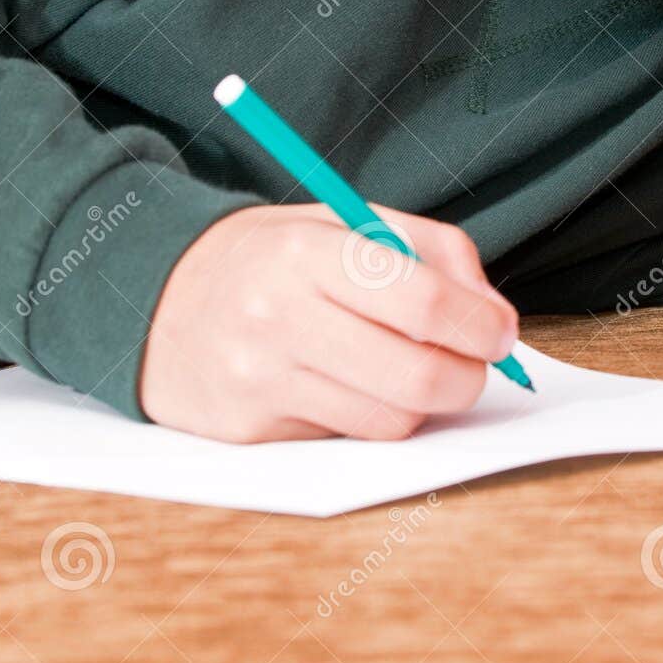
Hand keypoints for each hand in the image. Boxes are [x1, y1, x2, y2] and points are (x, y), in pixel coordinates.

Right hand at [139, 202, 517, 442]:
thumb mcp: (349, 222)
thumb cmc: (277, 257)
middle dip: (468, 378)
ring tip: (412, 368)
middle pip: (415, 378)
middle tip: (475, 364)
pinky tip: (357, 385)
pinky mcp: (251, 432)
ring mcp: (260, 382)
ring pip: (390, 421)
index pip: (420, 300)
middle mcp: (277, 319)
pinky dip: (373, 417)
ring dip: (424, 404)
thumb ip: (434, 253)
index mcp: (306, 253)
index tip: (500, 333)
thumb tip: (496, 318)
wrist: (162, 298)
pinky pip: (348, 440)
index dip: (479, 325)